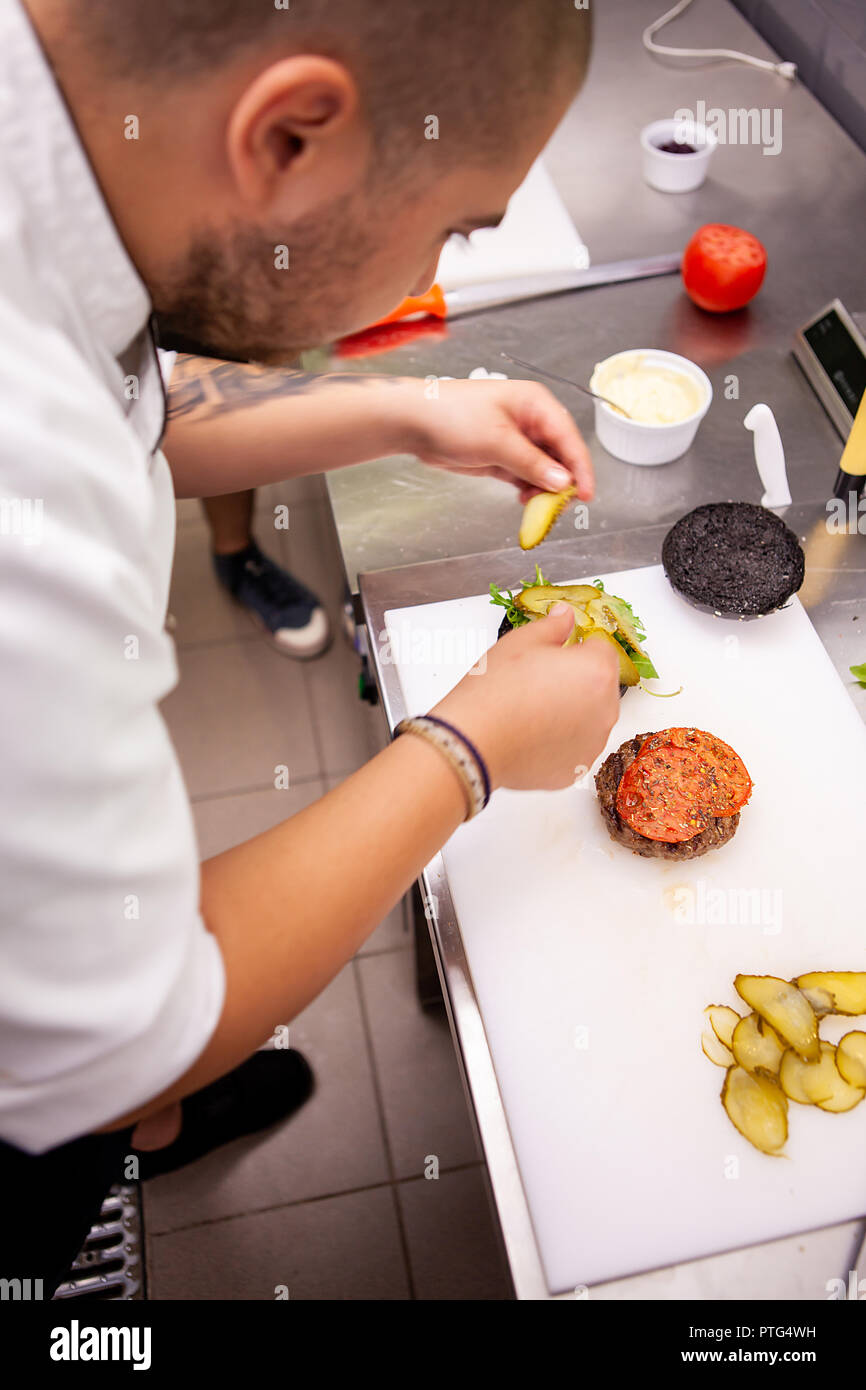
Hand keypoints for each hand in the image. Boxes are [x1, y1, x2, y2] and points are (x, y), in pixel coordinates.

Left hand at [405, 378, 593, 502]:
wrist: (414, 422)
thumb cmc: (453, 416)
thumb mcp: (498, 441)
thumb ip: (532, 463)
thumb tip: (563, 481)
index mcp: (535, 405)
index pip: (569, 438)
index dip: (581, 467)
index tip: (586, 494)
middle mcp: (530, 421)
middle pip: (560, 455)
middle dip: (562, 481)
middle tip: (559, 507)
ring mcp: (516, 440)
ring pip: (543, 469)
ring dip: (544, 489)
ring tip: (537, 507)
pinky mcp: (501, 456)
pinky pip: (525, 476)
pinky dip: (528, 490)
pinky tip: (525, 501)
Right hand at [431, 603, 619, 791]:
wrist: (473, 741)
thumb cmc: (494, 690)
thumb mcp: (521, 642)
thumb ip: (553, 626)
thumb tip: (566, 616)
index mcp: (597, 671)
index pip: (603, 649)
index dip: (579, 648)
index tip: (558, 654)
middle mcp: (605, 709)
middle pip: (600, 685)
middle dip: (578, 680)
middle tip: (539, 681)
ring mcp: (593, 743)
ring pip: (590, 718)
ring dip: (572, 711)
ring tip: (533, 710)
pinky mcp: (577, 769)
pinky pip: (575, 747)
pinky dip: (561, 741)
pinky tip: (532, 734)